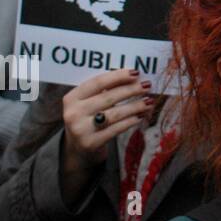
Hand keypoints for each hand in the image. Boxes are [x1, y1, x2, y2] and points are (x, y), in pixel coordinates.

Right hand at [60, 69, 154, 205]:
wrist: (78, 148)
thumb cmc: (88, 118)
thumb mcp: (89, 102)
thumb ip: (105, 89)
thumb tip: (133, 76)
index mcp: (71, 98)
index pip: (97, 82)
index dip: (118, 76)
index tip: (136, 72)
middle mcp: (73, 113)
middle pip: (108, 97)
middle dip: (131, 90)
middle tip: (147, 85)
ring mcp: (81, 130)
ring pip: (115, 113)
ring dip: (135, 106)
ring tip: (149, 101)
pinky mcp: (91, 143)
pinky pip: (116, 128)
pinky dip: (131, 121)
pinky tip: (141, 116)